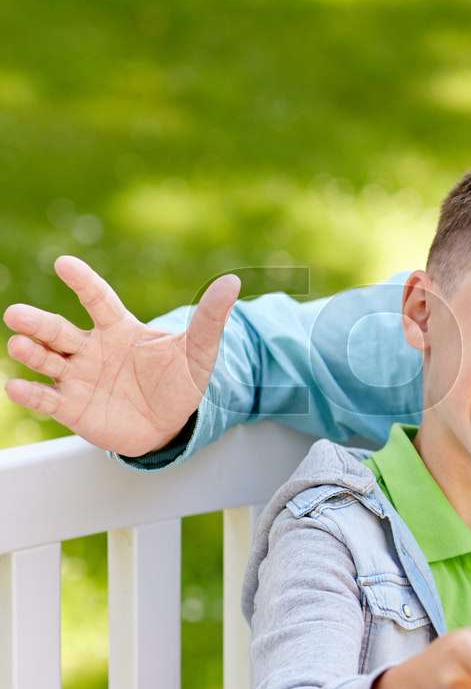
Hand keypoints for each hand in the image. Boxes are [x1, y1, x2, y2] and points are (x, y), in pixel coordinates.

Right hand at [2, 255, 238, 456]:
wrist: (171, 424)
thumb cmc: (180, 381)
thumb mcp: (199, 351)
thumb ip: (210, 318)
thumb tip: (232, 282)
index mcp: (119, 329)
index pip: (98, 299)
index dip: (83, 281)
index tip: (64, 263)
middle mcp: (91, 349)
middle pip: (60, 330)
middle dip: (37, 323)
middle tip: (16, 314)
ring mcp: (78, 377)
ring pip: (47, 360)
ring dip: (31, 352)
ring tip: (18, 344)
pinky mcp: (72, 407)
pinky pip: (47, 399)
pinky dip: (30, 393)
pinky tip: (15, 386)